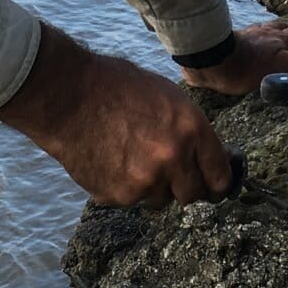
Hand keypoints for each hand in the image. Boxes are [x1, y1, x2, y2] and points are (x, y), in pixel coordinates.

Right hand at [0, 24, 232, 205]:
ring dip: (152, 188)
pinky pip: (131, 201)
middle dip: (184, 187)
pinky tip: (110, 163)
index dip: (216, 182)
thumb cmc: (115, 87)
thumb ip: (190, 131)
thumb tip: (205, 157)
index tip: (211, 184)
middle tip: (168, 174)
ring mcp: (147, 181)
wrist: (67, 96)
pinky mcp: (120, 196)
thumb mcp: (167, 97)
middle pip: (193, 196)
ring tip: (130, 159)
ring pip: (160, 200)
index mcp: (192, 130)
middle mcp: (174, 159)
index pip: (220, 176)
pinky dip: (124, 188)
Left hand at [181, 21, 287, 96]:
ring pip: (274, 26)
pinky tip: (264, 32)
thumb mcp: (281, 67)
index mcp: (283, 41)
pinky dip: (267, 29)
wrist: (215, 59)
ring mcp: (255, 31)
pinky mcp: (241, 33)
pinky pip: (259, 28)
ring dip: (284, 28)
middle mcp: (271, 33)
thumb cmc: (249, 69)